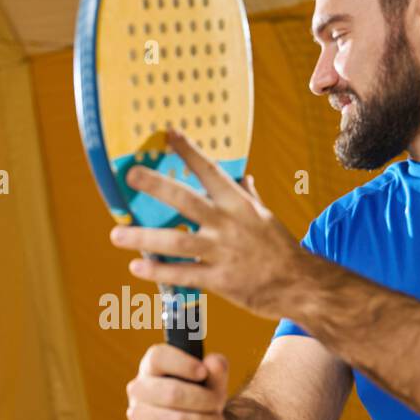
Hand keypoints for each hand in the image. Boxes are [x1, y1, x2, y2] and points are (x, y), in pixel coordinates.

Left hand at [108, 127, 305, 318]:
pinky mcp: (220, 281)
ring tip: (117, 235)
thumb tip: (243, 178)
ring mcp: (223, 253)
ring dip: (144, 238)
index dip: (189, 151)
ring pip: (177, 242)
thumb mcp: (265, 218)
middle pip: (186, 201)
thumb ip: (248, 198)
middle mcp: (228, 224)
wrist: (302, 285)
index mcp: (239, 204)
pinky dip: (159, 272)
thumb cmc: (280, 249)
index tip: (168, 133)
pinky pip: (184, 275)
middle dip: (156, 187)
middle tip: (130, 176)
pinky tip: (138, 268)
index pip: (210, 171)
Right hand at [126, 344, 228, 419]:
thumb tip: (214, 363)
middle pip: (171, 393)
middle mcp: (139, 390)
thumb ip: (216, 369)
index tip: (203, 372)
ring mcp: (137, 418)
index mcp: (152, 367)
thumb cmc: (201, 398)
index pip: (158, 357)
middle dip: (204, 401)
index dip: (182, 364)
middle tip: (219, 405)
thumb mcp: (213, 382)